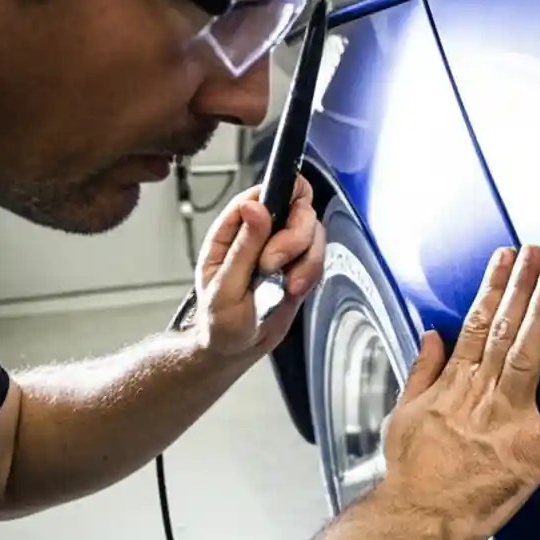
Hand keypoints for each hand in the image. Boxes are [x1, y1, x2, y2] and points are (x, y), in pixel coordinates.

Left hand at [194, 176, 324, 357]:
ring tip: (285, 285)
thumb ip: (243, 246)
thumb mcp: (225, 285)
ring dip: (305, 260)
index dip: (282, 197)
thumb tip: (254, 207)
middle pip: (299, 207)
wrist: (236, 348)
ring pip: (314, 232)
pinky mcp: (300, 266)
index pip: (264, 192)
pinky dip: (311, 274)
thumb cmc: (219, 321)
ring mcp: (283, 248)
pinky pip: (320, 257)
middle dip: (294, 237)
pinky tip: (293, 290)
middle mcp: (261, 232)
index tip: (285, 220)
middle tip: (274, 265)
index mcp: (234, 229)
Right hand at [378, 245, 539, 539]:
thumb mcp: (404, 414)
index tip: (505, 260)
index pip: (476, 323)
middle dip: (520, 287)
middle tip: (534, 252)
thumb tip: (433, 334)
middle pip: (502, 329)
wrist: (418, 518)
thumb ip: (422, 371)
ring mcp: (508, 417)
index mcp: (454, 383)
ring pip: (526, 355)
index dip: (493, 288)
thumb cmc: (412, 473)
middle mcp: (482, 392)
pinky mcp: (532, 447)